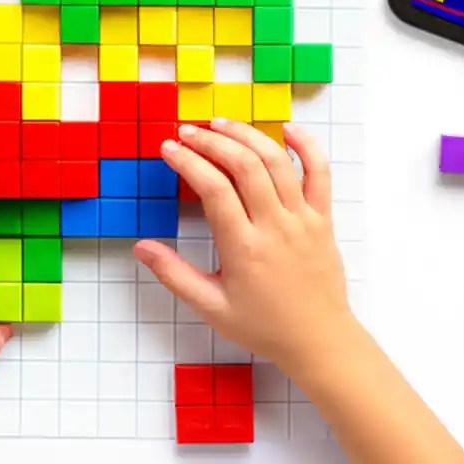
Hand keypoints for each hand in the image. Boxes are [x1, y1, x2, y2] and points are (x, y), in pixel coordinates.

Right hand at [134, 120, 356, 374]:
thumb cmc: (264, 327)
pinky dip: (305, 145)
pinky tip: (285, 129)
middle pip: (244, 165)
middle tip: (188, 131)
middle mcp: (275, 227)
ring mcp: (303, 219)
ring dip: (247, 135)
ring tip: (221, 123)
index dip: (189, 162)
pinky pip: (319, 173)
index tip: (169, 149)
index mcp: (244, 249)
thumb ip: (174, 275)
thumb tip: (140, 247)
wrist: (319, 340)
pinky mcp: (323, 219)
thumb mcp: (211, 307)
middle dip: (212, 140)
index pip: (214, 189)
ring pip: (277, 162)